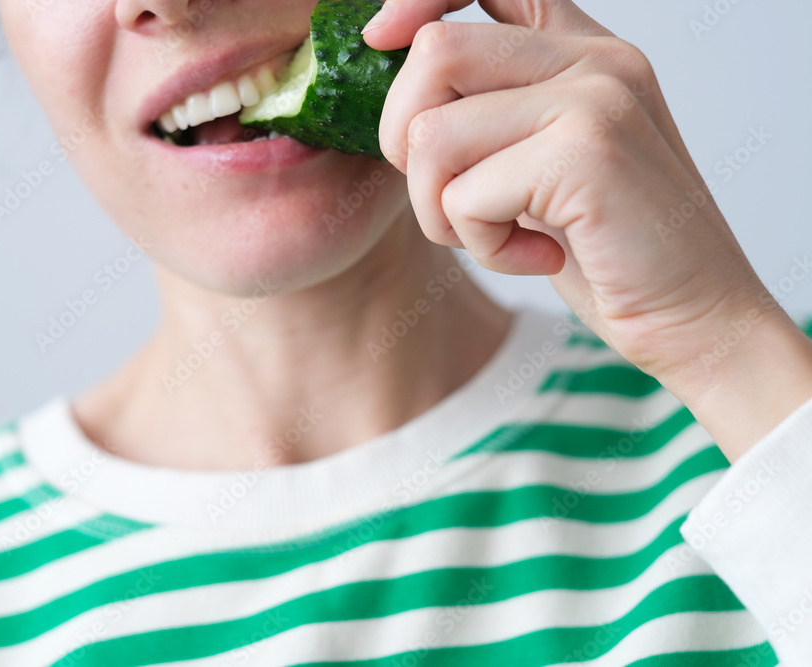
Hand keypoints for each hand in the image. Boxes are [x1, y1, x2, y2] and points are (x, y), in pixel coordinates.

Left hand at [363, 0, 811, 460]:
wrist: (696, 319)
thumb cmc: (608, 251)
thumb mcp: (546, 166)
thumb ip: (495, 116)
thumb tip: (400, 98)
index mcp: (584, 52)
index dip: (418, 2)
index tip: (379, 39)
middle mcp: (595, 59)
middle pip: (435, 53)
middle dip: (406, 144)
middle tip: (453, 202)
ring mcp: (595, 98)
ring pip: (432, 134)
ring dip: (441, 210)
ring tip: (499, 235)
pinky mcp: (585, 153)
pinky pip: (462, 195)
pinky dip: (480, 245)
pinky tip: (535, 259)